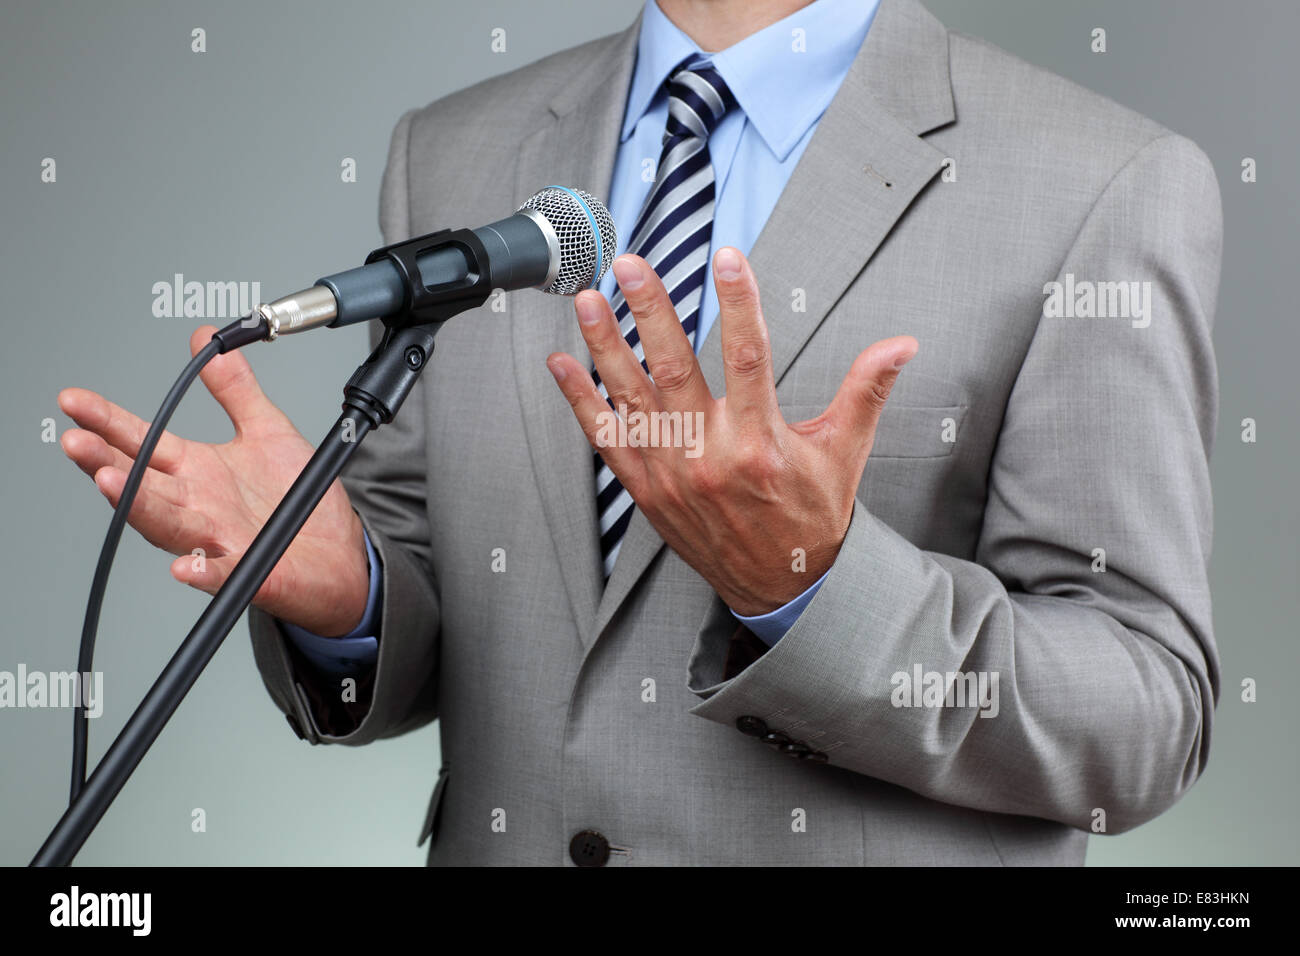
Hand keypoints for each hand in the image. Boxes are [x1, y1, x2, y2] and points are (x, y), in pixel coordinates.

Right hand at [58, 326, 369, 635]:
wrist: (337, 553)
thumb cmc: (298, 501)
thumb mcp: (267, 431)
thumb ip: (235, 389)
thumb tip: (209, 342)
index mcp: (197, 470)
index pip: (142, 441)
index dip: (107, 421)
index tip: (74, 400)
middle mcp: (197, 505)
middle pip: (141, 483)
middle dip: (105, 461)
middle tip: (76, 441)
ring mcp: (217, 539)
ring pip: (166, 523)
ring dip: (137, 505)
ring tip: (110, 481)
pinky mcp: (248, 570)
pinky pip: (219, 574)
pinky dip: (201, 571)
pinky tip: (182, 566)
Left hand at [546, 248, 915, 615]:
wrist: (780, 586)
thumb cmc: (812, 516)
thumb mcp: (845, 453)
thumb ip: (866, 391)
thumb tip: (903, 345)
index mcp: (762, 442)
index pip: (751, 356)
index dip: (740, 302)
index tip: (729, 257)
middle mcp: (711, 456)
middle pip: (675, 369)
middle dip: (651, 311)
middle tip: (630, 266)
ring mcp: (672, 475)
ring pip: (632, 399)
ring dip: (606, 346)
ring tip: (588, 301)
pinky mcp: (647, 491)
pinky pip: (607, 440)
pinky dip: (581, 401)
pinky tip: (561, 364)